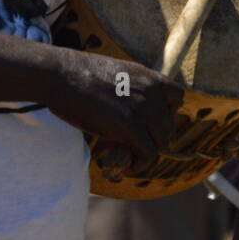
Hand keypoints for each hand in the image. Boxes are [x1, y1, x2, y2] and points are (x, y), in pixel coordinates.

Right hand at [46, 50, 183, 171]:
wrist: (61, 75)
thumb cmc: (80, 75)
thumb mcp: (117, 74)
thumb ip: (133, 89)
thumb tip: (135, 110)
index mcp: (149, 76)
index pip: (177, 97)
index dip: (166, 112)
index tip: (149, 122)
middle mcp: (152, 91)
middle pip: (168, 125)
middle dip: (153, 137)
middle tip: (135, 144)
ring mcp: (143, 108)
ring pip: (160, 142)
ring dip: (146, 152)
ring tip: (130, 156)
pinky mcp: (131, 125)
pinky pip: (148, 153)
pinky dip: (140, 163)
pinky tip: (129, 166)